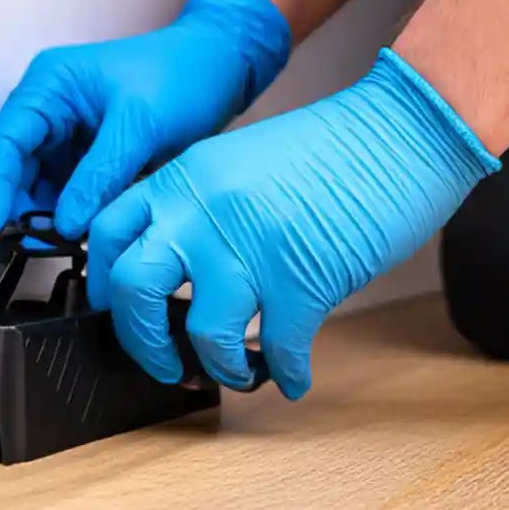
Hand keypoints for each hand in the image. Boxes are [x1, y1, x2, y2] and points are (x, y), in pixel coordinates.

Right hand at [0, 0, 291, 255]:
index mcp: (50, 87)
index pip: (3, 145)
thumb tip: (64, 222)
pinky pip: (67, 196)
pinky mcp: (88, 159)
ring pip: (38, 189)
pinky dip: (69, 219)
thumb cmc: (184, 72)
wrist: (222, 69)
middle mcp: (51, 110)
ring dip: (43, 221)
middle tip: (17, 254)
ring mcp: (68, 136)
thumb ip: (99, 176)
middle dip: (14, 215)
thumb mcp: (140, 124)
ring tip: (54, 250)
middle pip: (13, 172)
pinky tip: (77, 239)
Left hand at [88, 49, 501, 398]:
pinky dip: (287, 376)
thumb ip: (199, 210)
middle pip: (134, 291)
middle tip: (163, 362)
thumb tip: (178, 273)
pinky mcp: (301, 282)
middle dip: (142, 343)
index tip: (116, 309)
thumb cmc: (332, 149)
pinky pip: (280, 351)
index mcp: (183, 180)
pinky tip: (293, 379)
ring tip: (240, 373)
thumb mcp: (238, 162)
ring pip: (204, 335)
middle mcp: (203, 213)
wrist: (404, 131)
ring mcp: (250, 249)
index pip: (108, 234)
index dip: (104, 282)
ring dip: (220, 369)